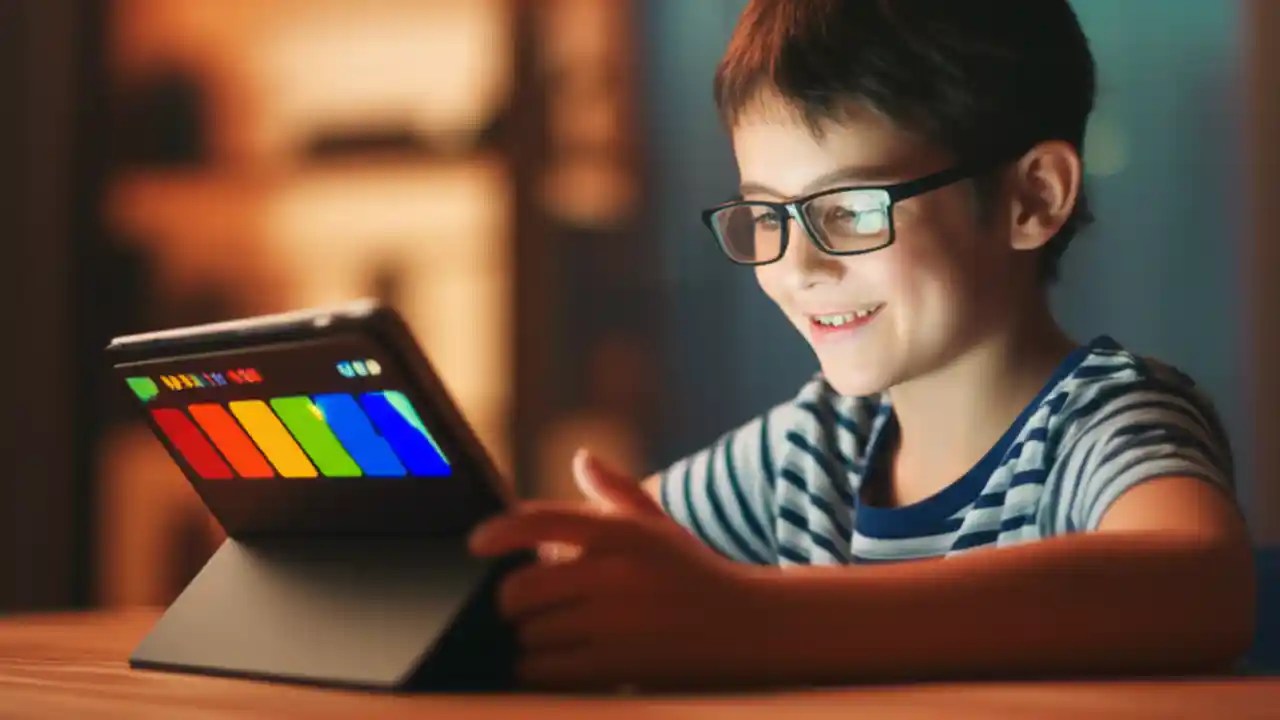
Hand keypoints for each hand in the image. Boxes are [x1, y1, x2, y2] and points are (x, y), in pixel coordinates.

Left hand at [469, 451, 768, 689]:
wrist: (749, 628)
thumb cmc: (692, 573)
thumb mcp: (658, 526)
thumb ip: (616, 491)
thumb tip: (581, 458)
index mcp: (622, 533)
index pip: (545, 521)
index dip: (501, 531)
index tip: (476, 544)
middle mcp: (616, 575)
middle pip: (522, 588)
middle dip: (514, 598)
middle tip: (523, 603)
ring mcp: (616, 624)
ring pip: (530, 633)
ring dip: (528, 637)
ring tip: (549, 633)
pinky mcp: (617, 668)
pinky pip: (545, 670)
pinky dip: (538, 667)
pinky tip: (555, 661)